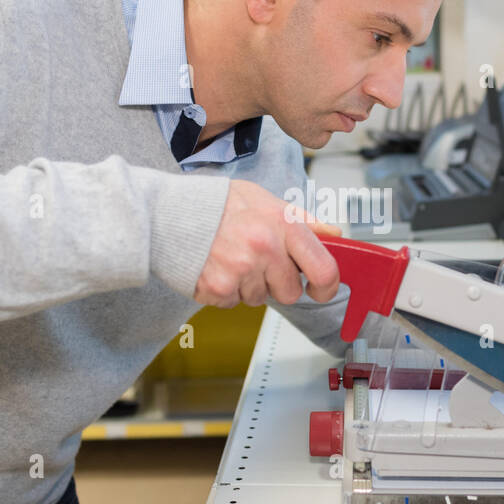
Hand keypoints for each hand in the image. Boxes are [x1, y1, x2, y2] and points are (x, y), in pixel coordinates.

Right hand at [194, 180, 341, 307]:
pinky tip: (216, 267)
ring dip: (249, 285)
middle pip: (290, 292)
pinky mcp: (218, 288)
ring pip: (260, 298)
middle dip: (278, 283)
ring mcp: (241, 270)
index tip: (321, 289)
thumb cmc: (218, 204)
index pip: (323, 269)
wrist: (169, 211)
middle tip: (258, 262)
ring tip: (231, 258)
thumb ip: (302, 221)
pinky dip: (226, 290)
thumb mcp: (266, 200)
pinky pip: (234, 302)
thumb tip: (334, 235)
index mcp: (283, 225)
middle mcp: (265, 248)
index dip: (326, 286)